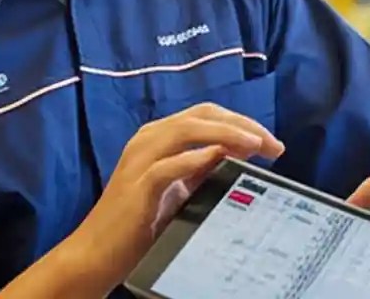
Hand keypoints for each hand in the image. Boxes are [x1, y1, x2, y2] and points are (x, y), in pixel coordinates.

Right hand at [33, 103, 284, 296]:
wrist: (96, 254)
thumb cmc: (140, 223)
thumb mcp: (179, 189)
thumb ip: (204, 169)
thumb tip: (241, 152)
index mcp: (158, 137)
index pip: (207, 115)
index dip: (242, 122)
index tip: (271, 142)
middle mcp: (148, 140)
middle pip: (202, 115)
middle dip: (242, 124)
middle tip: (272, 143)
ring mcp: (140, 160)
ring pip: (186, 130)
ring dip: (226, 134)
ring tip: (256, 144)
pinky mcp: (136, 187)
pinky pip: (167, 167)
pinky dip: (194, 160)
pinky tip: (219, 160)